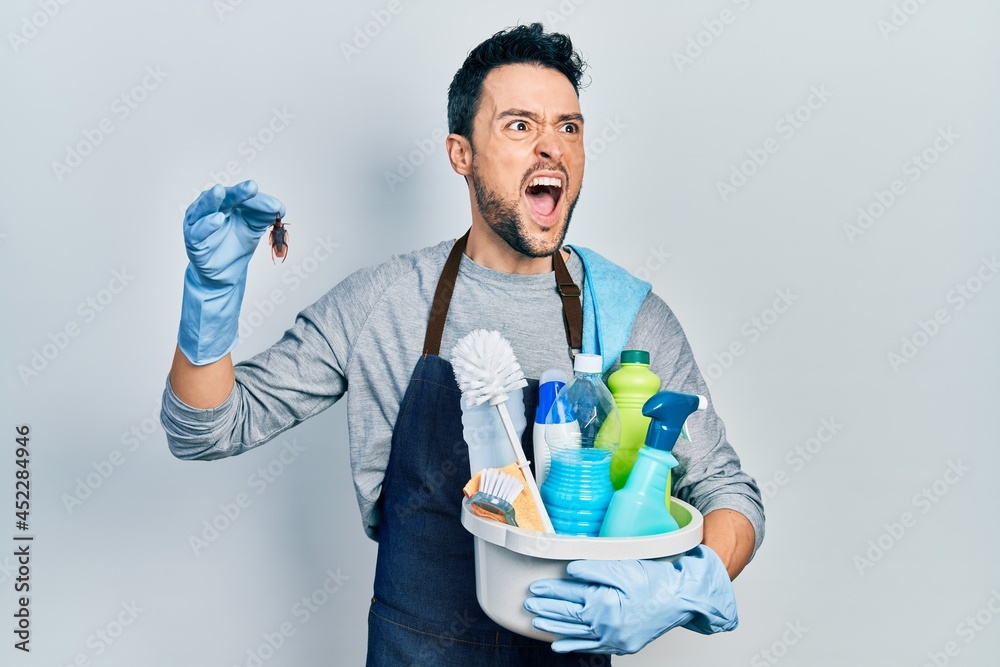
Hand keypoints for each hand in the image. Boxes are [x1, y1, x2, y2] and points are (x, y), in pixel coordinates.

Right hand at [178, 180, 284, 364]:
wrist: (226, 274)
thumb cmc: (237, 246)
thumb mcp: (254, 228)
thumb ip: (265, 215)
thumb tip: (280, 208)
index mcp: (226, 203)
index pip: (241, 195)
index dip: (256, 199)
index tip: (275, 206)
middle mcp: (210, 208)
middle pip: (224, 197)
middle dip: (237, 192)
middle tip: (252, 187)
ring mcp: (198, 222)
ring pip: (204, 208)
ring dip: (212, 200)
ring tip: (220, 191)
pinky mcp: (193, 240)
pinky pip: (197, 231)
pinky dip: (206, 225)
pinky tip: (217, 219)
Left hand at [523, 545, 737, 654]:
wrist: (682, 600)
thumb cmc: (656, 582)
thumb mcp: (623, 568)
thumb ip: (593, 569)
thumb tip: (569, 570)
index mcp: (604, 604)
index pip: (569, 597)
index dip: (550, 591)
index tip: (535, 588)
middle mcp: (606, 625)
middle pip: (568, 616)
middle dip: (546, 609)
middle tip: (528, 604)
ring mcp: (613, 638)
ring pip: (576, 634)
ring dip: (554, 627)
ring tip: (536, 622)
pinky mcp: (621, 644)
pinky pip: (591, 647)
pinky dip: (573, 646)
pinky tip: (558, 645)